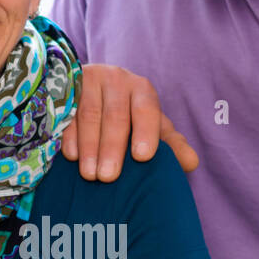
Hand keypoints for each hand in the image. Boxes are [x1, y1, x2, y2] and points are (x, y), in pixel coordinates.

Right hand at [61, 64, 198, 179]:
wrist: (92, 87)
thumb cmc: (128, 114)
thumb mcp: (150, 126)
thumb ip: (170, 145)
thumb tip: (192, 163)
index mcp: (142, 90)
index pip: (146, 109)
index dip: (145, 132)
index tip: (143, 157)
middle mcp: (117, 80)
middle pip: (115, 115)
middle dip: (112, 148)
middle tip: (109, 177)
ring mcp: (89, 81)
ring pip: (89, 115)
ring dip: (89, 147)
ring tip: (89, 175)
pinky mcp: (66, 88)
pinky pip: (67, 112)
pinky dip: (69, 136)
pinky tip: (71, 157)